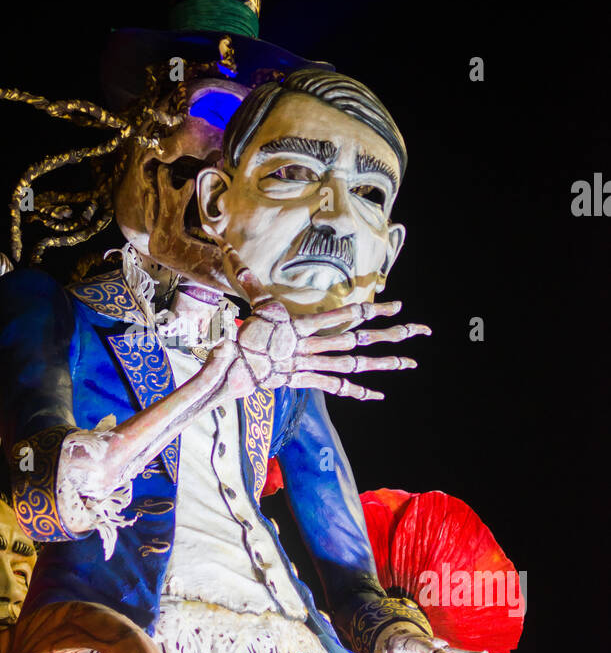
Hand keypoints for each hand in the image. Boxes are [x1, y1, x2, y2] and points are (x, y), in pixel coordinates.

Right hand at [206, 245, 430, 399]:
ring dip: (384, 364)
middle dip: (392, 335)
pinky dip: (358, 392)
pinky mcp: (307, 381)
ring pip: (354, 365)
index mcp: (304, 326)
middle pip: (359, 340)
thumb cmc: (244, 337)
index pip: (346, 315)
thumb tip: (236, 256)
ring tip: (410, 363)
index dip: (373, 310)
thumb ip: (252, 284)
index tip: (398, 305)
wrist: (233, 369)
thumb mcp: (253, 307)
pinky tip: (379, 395)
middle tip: (419, 331)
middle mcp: (313, 346)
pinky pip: (337, 387)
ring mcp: (312, 365)